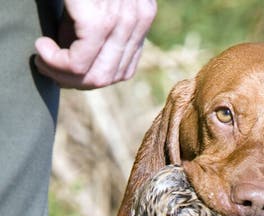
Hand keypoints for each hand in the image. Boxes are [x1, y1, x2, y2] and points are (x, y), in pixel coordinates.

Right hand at [34, 0, 156, 89]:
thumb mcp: (92, 3)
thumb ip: (97, 30)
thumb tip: (83, 72)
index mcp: (142, 13)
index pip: (123, 71)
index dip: (90, 76)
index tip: (63, 63)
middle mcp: (139, 16)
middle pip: (109, 77)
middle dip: (74, 81)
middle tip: (46, 64)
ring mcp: (122, 18)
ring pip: (95, 76)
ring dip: (61, 74)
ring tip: (42, 56)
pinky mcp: (99, 19)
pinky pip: (79, 64)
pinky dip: (56, 63)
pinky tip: (41, 47)